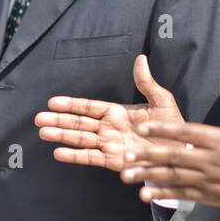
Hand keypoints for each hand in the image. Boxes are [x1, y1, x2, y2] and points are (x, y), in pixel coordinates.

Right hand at [35, 55, 183, 171]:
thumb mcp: (162, 101)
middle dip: (59, 121)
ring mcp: (110, 145)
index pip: (89, 107)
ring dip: (62, 136)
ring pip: (80, 140)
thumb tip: (141, 58)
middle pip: (79, 123)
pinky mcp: (113, 162)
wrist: (181, 153)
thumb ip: (147, 83)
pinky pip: (91, 158)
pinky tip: (59, 154)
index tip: (53, 102)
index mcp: (118, 112)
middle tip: (38, 119)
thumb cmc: (172, 127)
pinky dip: (75, 156)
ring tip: (43, 133)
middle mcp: (110, 128)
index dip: (71, 104)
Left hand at [121, 63, 219, 209]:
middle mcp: (212, 161)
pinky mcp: (211, 196)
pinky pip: (183, 195)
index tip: (142, 127)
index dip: (163, 129)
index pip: (187, 132)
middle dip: (147, 155)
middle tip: (125, 154)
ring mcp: (210, 180)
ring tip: (127, 175)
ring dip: (149, 176)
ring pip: (174, 177)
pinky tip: (146, 195)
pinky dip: (164, 195)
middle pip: (175, 156)